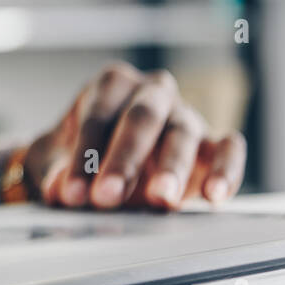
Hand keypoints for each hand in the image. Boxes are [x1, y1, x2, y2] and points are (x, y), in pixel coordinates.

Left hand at [23, 62, 245, 210]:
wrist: (101, 168)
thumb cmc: (76, 157)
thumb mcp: (55, 164)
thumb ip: (56, 176)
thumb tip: (59, 190)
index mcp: (110, 84)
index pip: (97, 115)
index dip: (83, 155)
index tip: (71, 194)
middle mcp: (152, 92)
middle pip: (142, 117)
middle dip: (123, 159)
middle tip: (107, 196)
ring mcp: (186, 116)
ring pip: (183, 134)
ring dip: (171, 168)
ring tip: (159, 199)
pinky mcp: (213, 145)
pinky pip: (228, 150)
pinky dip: (226, 171)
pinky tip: (213, 197)